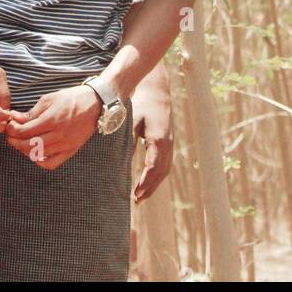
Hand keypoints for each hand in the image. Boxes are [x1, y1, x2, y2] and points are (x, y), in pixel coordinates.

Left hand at [5, 85, 102, 169]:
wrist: (94, 105)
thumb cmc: (71, 98)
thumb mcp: (49, 99)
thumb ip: (31, 112)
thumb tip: (14, 118)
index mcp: (51, 119)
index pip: (24, 131)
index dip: (11, 129)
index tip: (9, 125)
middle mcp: (58, 135)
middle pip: (27, 145)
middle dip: (14, 141)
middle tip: (10, 135)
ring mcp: (64, 145)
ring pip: (37, 155)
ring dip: (24, 150)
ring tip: (21, 141)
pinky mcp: (69, 152)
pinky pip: (50, 164)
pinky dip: (39, 161)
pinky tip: (35, 151)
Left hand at [130, 61, 172, 202]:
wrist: (156, 90)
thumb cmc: (141, 103)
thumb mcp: (132, 120)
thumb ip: (128, 140)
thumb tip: (120, 161)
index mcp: (158, 139)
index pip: (153, 168)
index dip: (145, 183)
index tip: (135, 194)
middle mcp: (167, 144)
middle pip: (161, 173)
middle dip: (149, 188)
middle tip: (136, 201)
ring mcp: (171, 144)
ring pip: (165, 170)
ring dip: (154, 184)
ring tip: (141, 196)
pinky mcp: (169, 142)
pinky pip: (165, 164)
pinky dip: (157, 175)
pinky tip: (148, 181)